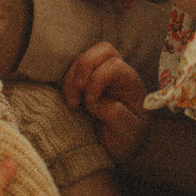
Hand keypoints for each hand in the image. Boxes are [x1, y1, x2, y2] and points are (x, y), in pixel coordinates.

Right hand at [62, 41, 150, 161]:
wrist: (123, 147)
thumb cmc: (129, 137)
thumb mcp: (130, 131)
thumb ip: (116, 115)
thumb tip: (95, 102)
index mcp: (130, 82)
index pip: (114, 65)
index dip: (98, 80)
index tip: (91, 103)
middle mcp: (117, 74)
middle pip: (103, 49)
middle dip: (84, 67)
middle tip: (78, 91)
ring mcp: (100, 76)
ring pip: (83, 57)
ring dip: (72, 77)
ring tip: (72, 103)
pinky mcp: (85, 83)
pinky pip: (72, 71)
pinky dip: (66, 83)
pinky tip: (69, 102)